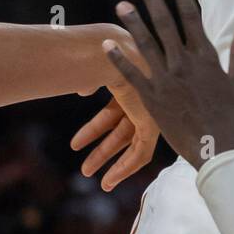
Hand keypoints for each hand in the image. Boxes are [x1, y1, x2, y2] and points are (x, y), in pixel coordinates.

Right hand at [70, 24, 159, 191]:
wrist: (118, 54)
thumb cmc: (99, 57)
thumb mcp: (93, 70)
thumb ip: (90, 81)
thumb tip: (83, 90)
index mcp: (128, 83)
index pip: (115, 112)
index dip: (97, 128)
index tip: (78, 142)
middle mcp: (141, 98)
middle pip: (122, 128)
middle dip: (103, 149)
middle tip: (86, 168)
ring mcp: (149, 109)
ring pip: (130, 142)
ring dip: (108, 160)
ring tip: (86, 174)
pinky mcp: (154, 123)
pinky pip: (142, 153)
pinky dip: (126, 168)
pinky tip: (110, 180)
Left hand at [103, 0, 233, 170]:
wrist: (216, 148)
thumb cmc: (231, 117)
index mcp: (206, 58)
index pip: (192, 18)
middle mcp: (184, 63)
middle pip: (166, 24)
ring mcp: (166, 80)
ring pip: (146, 44)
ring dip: (134, 22)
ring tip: (122, 4)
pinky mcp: (152, 98)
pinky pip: (132, 75)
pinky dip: (119, 59)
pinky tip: (108, 45)